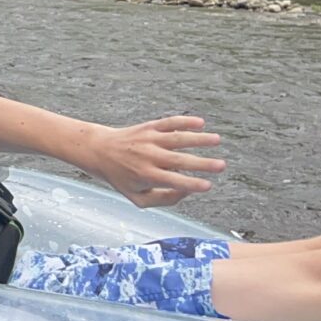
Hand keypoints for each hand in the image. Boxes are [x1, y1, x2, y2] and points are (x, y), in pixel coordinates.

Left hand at [86, 116, 226, 207]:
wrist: (98, 150)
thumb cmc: (122, 177)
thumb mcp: (137, 197)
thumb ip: (163, 199)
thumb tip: (188, 192)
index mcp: (146, 176)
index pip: (173, 181)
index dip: (191, 184)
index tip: (208, 185)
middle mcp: (148, 157)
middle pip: (179, 160)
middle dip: (202, 163)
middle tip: (222, 165)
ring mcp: (149, 140)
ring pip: (177, 138)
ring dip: (198, 138)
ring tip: (217, 140)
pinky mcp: (149, 127)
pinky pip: (168, 123)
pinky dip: (184, 121)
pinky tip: (201, 122)